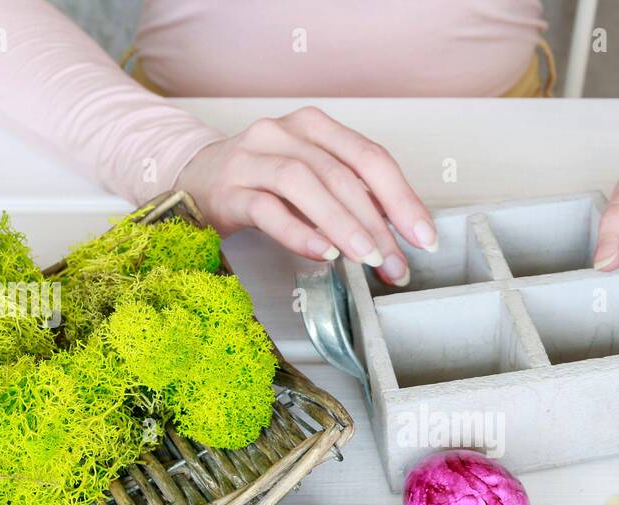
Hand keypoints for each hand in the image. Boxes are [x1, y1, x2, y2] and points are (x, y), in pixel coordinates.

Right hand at [175, 107, 436, 286]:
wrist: (193, 180)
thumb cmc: (262, 184)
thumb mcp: (311, 182)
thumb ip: (350, 200)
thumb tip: (397, 241)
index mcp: (314, 127)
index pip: (369, 157)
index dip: (402, 199)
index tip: (424, 238)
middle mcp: (282, 133)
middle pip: (341, 174)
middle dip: (377, 223)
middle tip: (395, 264)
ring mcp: (251, 158)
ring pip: (304, 183)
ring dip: (342, 224)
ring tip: (366, 259)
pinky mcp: (227, 190)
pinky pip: (265, 208)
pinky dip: (297, 232)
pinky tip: (321, 253)